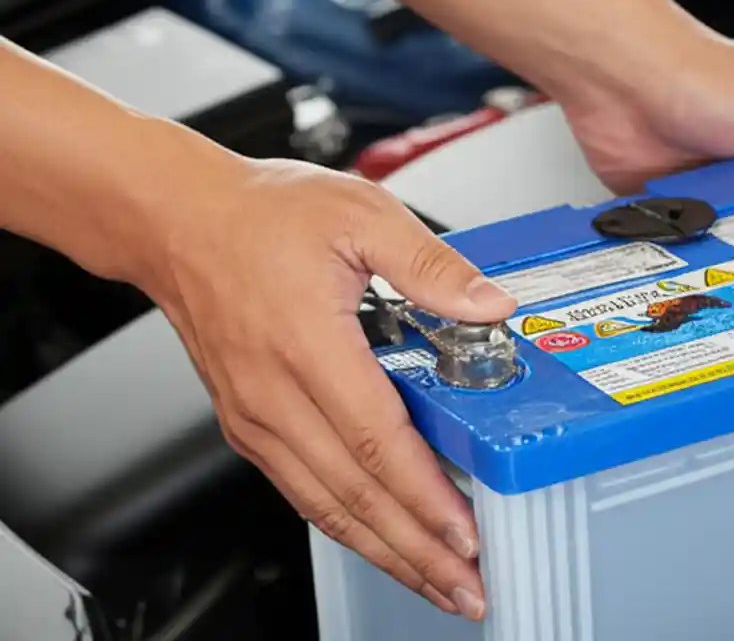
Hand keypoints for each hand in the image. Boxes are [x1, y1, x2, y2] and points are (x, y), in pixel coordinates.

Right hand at [140, 153, 515, 620]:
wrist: (176, 221)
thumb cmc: (259, 215)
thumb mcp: (359, 213)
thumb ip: (430, 264)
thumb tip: (489, 304)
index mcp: (308, 344)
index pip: (378, 442)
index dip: (426, 497)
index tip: (467, 533)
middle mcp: (275, 395)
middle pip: (355, 496)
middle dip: (416, 551)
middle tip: (468, 587)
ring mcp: (256, 418)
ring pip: (326, 507)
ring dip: (385, 553)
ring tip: (435, 582)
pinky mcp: (249, 425)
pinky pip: (303, 491)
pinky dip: (347, 527)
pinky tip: (381, 541)